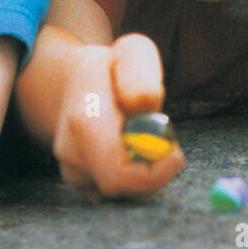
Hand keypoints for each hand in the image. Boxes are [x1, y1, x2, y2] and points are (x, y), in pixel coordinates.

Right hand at [51, 33, 184, 199]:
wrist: (71, 85)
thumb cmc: (111, 69)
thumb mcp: (132, 52)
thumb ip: (140, 74)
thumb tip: (143, 106)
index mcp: (85, 121)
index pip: (118, 174)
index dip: (155, 173)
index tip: (175, 153)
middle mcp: (71, 153)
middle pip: (123, 190)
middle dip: (153, 174)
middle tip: (164, 146)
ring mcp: (73, 172)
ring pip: (122, 195)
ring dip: (144, 175)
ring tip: (141, 143)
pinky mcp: (81, 185)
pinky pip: (117, 196)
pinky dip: (133, 181)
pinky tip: (130, 155)